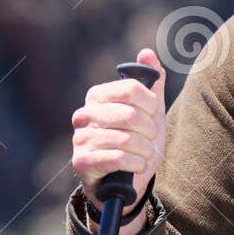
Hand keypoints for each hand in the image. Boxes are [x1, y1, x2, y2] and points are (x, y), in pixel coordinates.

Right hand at [71, 48, 166, 231]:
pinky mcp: (81, 161)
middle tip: (150, 140)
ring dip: (144, 151)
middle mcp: (84, 114)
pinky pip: (116, 158)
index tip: (153, 116)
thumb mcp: (149, 112)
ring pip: (126, 139)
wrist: (125, 182)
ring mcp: (80, 138)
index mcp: (98, 96)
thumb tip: (147, 52)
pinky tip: (136, 167)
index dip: (151, 105)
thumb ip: (150, 82)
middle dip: (149, 131)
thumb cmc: (137, 142)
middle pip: (130, 114)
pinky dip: (135, 164)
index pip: (132, 89)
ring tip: (144, 155)